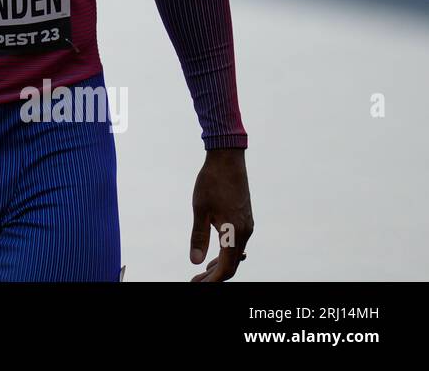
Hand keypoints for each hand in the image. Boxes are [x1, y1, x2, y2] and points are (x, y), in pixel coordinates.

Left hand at [189, 148, 253, 280]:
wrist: (228, 159)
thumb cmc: (212, 182)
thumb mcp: (200, 209)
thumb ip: (199, 236)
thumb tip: (196, 261)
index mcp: (235, 232)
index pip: (226, 268)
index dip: (212, 279)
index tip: (196, 283)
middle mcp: (245, 231)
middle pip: (232, 264)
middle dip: (214, 275)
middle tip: (196, 279)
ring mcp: (247, 225)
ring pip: (235, 254)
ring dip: (220, 264)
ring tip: (203, 270)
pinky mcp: (245, 219)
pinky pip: (238, 243)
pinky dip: (226, 252)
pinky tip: (216, 254)